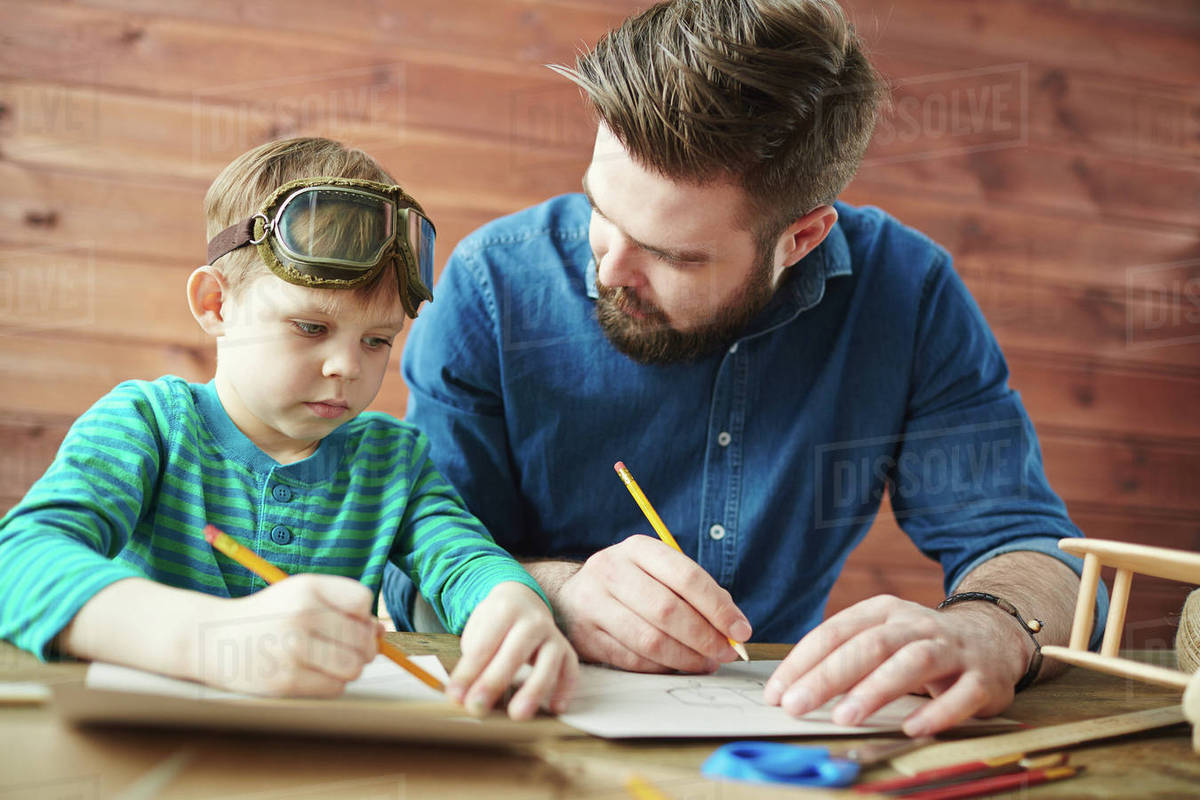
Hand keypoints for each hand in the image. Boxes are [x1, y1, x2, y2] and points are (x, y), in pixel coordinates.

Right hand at [196, 574, 380, 696]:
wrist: (211, 638)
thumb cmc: (268, 616)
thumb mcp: (301, 594)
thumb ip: (343, 607)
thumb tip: (381, 632)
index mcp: (308, 588)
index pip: (363, 602)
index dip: (362, 615)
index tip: (346, 621)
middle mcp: (301, 615)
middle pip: (363, 638)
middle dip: (360, 646)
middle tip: (339, 647)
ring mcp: (293, 649)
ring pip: (353, 667)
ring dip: (348, 668)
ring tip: (327, 660)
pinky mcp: (286, 680)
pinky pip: (334, 688)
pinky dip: (331, 683)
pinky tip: (311, 673)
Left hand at [447, 582, 578, 719]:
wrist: (522, 601)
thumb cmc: (494, 625)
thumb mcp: (477, 633)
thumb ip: (471, 662)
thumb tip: (461, 697)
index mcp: (504, 610)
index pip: (484, 646)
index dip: (468, 673)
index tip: (455, 697)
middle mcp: (532, 620)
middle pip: (514, 653)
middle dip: (494, 682)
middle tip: (476, 708)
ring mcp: (552, 634)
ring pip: (548, 662)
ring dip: (533, 689)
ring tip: (518, 715)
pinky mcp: (566, 649)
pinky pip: (571, 669)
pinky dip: (566, 689)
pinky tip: (556, 708)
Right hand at [553, 535, 751, 672]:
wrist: (570, 595)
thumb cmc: (631, 585)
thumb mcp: (658, 572)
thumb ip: (696, 593)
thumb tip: (733, 627)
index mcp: (638, 548)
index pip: (686, 576)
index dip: (718, 607)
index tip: (740, 630)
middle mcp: (611, 570)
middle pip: (668, 610)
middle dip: (705, 637)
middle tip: (725, 653)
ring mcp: (593, 603)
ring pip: (650, 640)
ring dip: (686, 658)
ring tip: (706, 663)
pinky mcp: (585, 636)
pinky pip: (632, 659)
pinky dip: (662, 667)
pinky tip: (677, 666)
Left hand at [762, 594, 1030, 736]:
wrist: (992, 638)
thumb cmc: (920, 646)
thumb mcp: (881, 638)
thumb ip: (844, 656)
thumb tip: (791, 689)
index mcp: (883, 612)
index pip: (834, 632)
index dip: (802, 662)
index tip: (776, 693)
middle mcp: (916, 625)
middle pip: (868, 645)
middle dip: (828, 676)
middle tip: (797, 705)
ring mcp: (952, 650)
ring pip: (912, 662)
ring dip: (875, 690)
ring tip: (845, 717)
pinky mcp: (983, 678)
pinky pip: (962, 695)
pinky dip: (937, 712)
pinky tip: (913, 728)